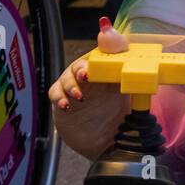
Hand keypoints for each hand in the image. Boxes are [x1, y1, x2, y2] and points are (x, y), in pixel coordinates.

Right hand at [49, 17, 129, 159]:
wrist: (108, 140)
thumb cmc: (119, 112)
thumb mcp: (128, 90)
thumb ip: (129, 71)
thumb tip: (126, 44)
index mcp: (106, 70)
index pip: (101, 54)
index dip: (99, 53)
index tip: (103, 60)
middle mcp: (88, 76)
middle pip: (80, 65)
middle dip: (81, 69)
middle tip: (86, 76)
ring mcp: (74, 88)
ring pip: (66, 78)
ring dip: (71, 85)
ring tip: (79, 96)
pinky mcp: (62, 101)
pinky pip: (55, 93)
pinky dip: (59, 97)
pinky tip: (66, 105)